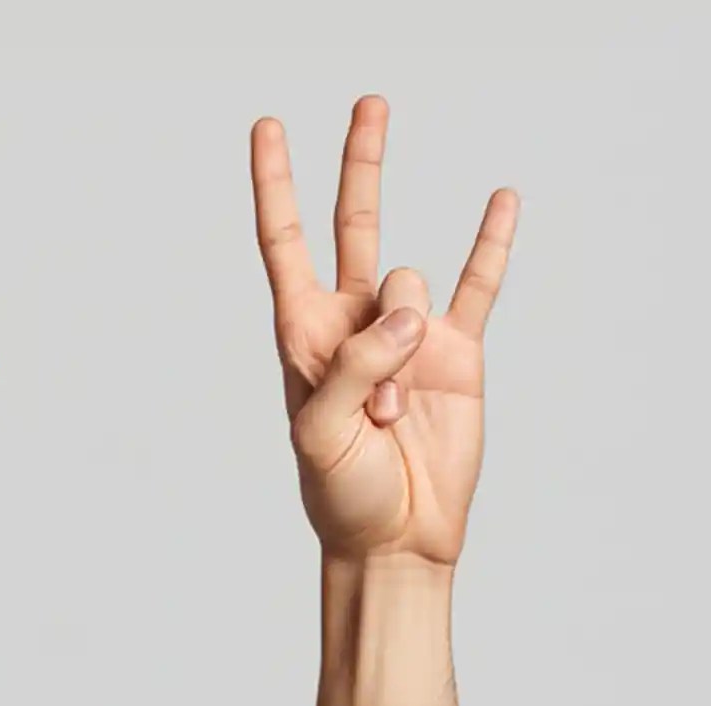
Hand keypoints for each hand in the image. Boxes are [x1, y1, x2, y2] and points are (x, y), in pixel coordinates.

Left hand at [250, 96, 518, 564]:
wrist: (395, 537)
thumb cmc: (338, 492)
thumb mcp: (315, 434)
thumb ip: (352, 367)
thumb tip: (406, 309)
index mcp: (302, 332)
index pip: (283, 242)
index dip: (274, 185)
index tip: (268, 128)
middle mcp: (352, 321)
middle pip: (353, 224)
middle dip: (359, 165)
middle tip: (369, 104)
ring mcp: (405, 332)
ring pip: (408, 283)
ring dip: (400, 347)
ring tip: (390, 414)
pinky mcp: (455, 352)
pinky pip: (476, 285)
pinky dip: (489, 244)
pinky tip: (500, 200)